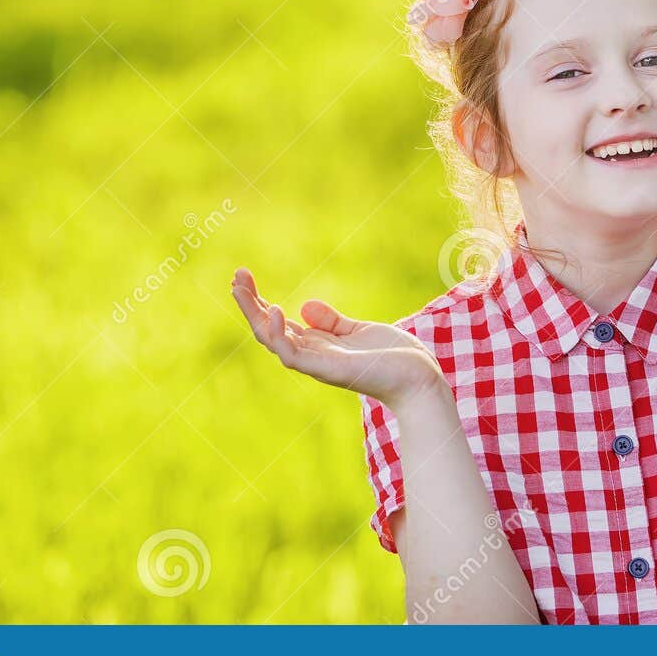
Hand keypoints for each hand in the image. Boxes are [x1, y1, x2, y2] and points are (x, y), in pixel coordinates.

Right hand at [232, 267, 443, 405]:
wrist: (420, 378)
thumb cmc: (394, 358)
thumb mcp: (359, 331)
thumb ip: (332, 321)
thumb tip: (304, 306)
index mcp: (317, 345)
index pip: (278, 323)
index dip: (259, 302)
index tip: (244, 277)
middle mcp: (312, 356)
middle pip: (269, 330)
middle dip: (249, 305)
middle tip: (235, 277)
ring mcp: (318, 364)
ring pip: (273, 341)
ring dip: (255, 316)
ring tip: (242, 289)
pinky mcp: (329, 369)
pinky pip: (293, 355)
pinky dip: (279, 334)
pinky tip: (274, 310)